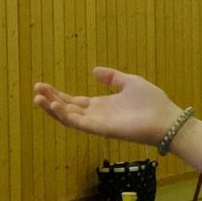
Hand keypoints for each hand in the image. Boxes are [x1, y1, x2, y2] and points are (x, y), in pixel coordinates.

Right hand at [33, 67, 181, 145]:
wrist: (166, 118)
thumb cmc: (152, 102)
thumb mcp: (129, 82)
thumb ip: (111, 77)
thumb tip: (93, 71)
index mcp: (101, 105)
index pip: (74, 101)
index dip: (57, 95)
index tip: (42, 86)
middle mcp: (96, 116)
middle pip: (67, 109)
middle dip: (50, 100)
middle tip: (35, 90)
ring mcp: (98, 124)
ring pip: (69, 118)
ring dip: (52, 109)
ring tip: (37, 98)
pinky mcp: (102, 129)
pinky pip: (80, 124)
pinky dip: (66, 115)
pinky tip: (55, 105)